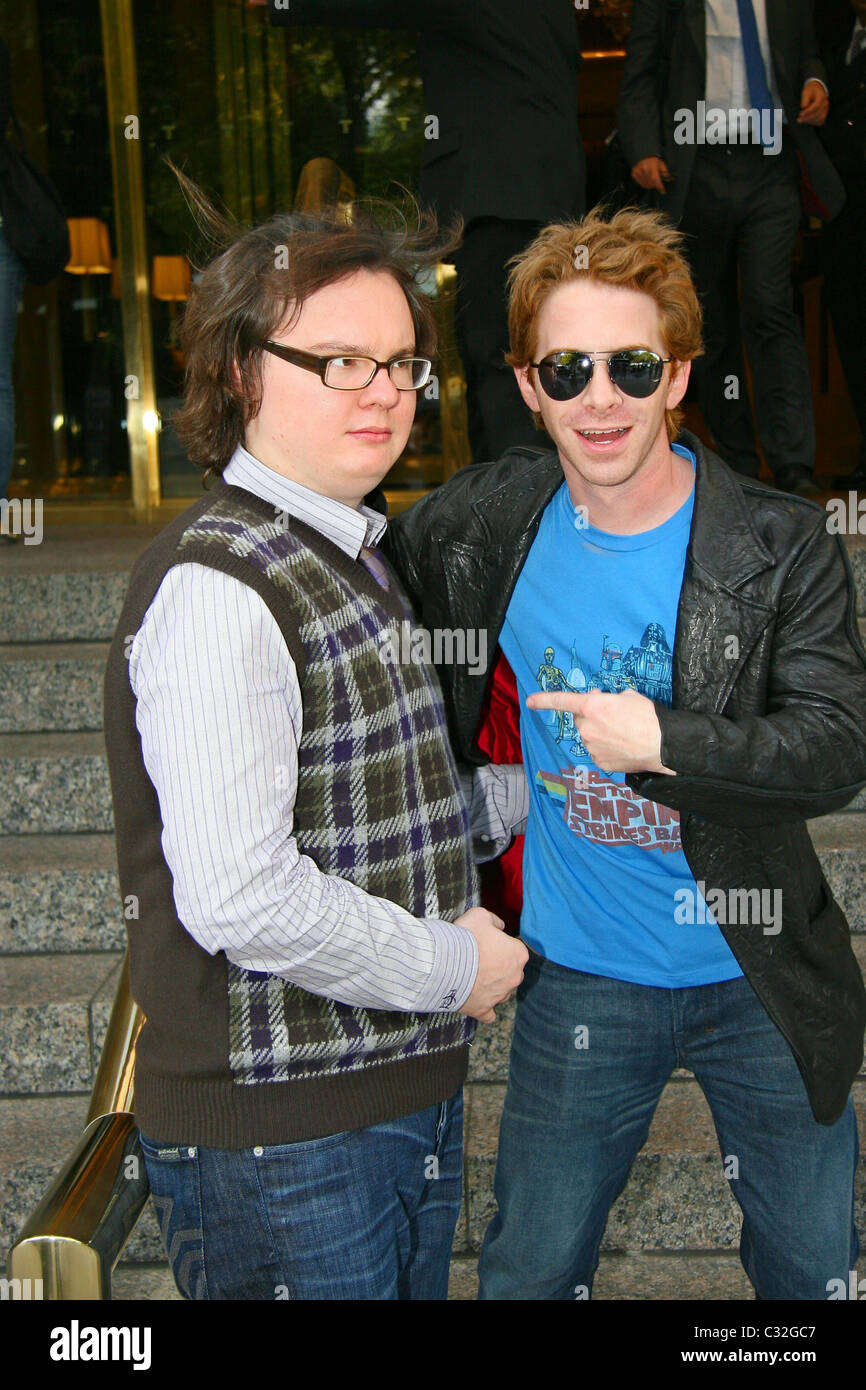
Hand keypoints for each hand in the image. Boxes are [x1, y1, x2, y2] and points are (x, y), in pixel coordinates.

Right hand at [455, 907, 527, 1022]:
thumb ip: (494, 920)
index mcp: (518, 954)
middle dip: (498, 966)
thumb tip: (499, 926)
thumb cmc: (465, 938)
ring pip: (501, 991)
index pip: (514, 948)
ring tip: (471, 976)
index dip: (499, 944)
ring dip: (491, 985)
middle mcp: (514, 977)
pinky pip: (489, 1014)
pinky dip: (485, 1009)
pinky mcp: (484, 1009)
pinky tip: (478, 1003)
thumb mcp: (479, 915)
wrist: (445, 964)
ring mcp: (499, 995)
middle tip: (478, 958)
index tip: (486, 942)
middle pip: (510, 971)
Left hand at [525, 687, 674, 774]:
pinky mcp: (600, 762)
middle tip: (612, 717)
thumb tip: (598, 700)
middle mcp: (588, 728)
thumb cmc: (648, 717)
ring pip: (589, 737)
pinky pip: (597, 752)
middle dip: (591, 717)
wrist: (664, 745)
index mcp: (592, 707)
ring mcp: (592, 747)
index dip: (544, 700)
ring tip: (623, 734)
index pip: (562, 701)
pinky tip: (622, 746)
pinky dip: (606, 748)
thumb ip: (607, 698)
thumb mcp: (628, 696)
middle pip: (580, 720)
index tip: (530, 701)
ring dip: (599, 734)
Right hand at [630, 156, 671, 193]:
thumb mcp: (662, 164)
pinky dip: (644, 183)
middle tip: (658, 182)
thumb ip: (665, 172)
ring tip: (652, 180)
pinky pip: (640, 183)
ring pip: (645, 185)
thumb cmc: (654, 161)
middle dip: (656, 185)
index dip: (659, 186)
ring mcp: (638, 171)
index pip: (655, 178)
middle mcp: (644, 168)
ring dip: (650, 185)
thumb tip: (669, 179)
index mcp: (652, 164)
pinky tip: (646, 178)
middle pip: (650, 183)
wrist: (644, 156)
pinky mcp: (634, 173)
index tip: (663, 191)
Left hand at [798, 80, 828, 125]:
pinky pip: (820, 121)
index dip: (808, 111)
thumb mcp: (806, 92)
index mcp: (821, 96)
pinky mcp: (824, 114)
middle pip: (818, 113)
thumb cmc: (810, 92)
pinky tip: (807, 120)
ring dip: (810, 121)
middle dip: (807, 118)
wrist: (817, 91)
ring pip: (820, 119)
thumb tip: (803, 108)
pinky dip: (814, 122)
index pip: (816, 106)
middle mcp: (825, 103)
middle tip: (799, 119)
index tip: (800, 114)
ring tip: (802, 120)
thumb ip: (804, 100)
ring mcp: (826, 109)